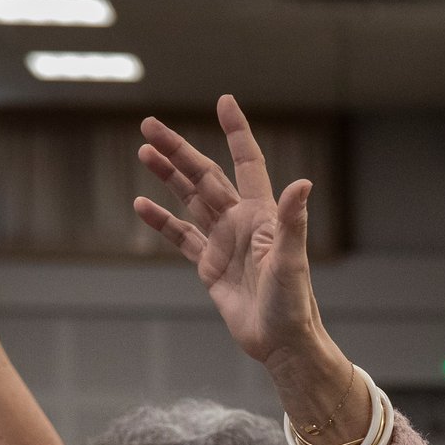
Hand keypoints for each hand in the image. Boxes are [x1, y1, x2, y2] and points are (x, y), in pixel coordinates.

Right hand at [134, 96, 323, 373]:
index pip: (248, 163)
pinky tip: (141, 204)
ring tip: (143, 151)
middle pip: (204, 176)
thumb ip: (292, 221)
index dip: (236, 133)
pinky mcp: (210, 267)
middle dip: (179, 150)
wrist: (281, 342)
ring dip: (168, 176)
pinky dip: (162, 222)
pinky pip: (181, 238)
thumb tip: (302, 184)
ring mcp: (224, 243)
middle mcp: (241, 223)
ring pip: (190, 200)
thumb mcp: (292, 260)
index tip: (224, 101)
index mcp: (261, 215)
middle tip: (149, 124)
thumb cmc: (294, 303)